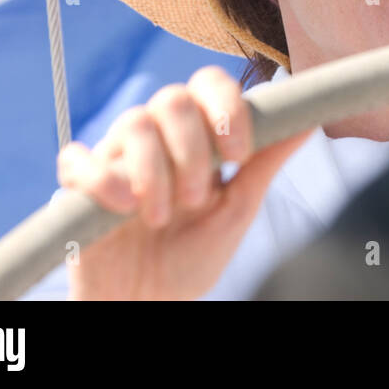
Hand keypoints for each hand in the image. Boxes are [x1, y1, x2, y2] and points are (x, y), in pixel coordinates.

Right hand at [56, 65, 310, 299]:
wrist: (147, 305)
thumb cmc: (193, 255)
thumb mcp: (237, 208)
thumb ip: (266, 161)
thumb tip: (311, 118)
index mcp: (196, 135)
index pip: (208, 83)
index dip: (226, 107)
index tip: (237, 154)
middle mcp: (155, 137)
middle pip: (172, 97)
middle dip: (192, 147)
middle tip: (198, 197)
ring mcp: (115, 157)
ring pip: (133, 122)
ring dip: (155, 172)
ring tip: (163, 217)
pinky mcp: (78, 188)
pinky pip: (77, 159)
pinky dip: (102, 180)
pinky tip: (124, 210)